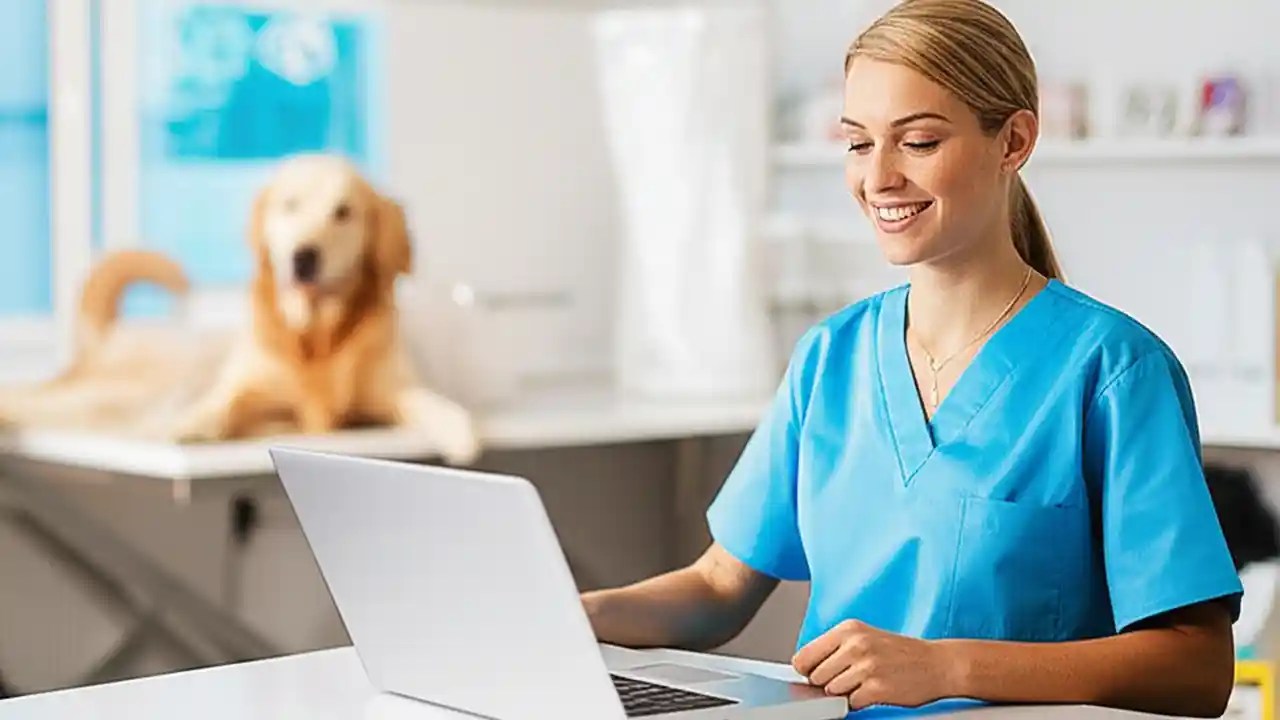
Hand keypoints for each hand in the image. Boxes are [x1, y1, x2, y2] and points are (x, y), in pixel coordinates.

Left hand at [791, 620, 953, 710]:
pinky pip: (851, 703)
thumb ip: (835, 649)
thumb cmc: (900, 653)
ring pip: (832, 691)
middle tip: (848, 680)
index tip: (815, 675)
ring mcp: (866, 666)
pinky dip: (859, 703)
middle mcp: (855, 644)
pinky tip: (872, 692)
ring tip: (863, 684)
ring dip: (844, 694)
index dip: (807, 671)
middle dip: (827, 684)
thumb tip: (805, 670)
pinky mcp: (877, 688)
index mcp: (848, 630)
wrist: (937, 663)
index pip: (803, 657)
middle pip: (815, 677)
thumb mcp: (864, 637)